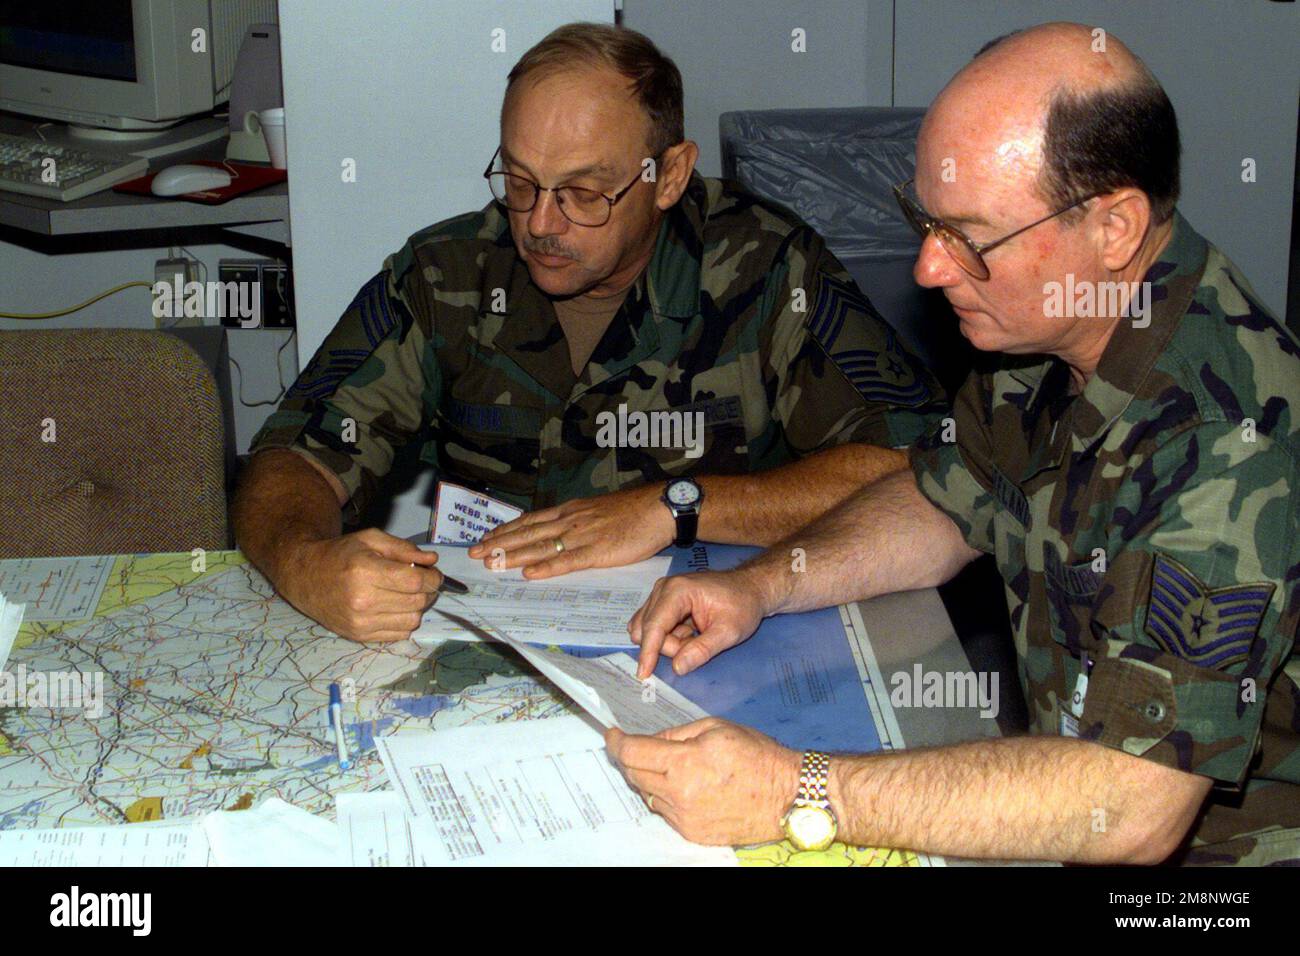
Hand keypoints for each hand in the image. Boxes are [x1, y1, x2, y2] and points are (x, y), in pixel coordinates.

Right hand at [275, 528, 443, 642]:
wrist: (305, 577)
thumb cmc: (340, 555)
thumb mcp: (370, 539)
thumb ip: (403, 548)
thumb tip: (432, 561)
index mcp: (366, 572)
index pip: (415, 582)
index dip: (433, 578)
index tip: (434, 574)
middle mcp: (363, 600)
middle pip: (416, 602)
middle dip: (427, 592)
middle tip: (421, 583)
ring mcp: (360, 622)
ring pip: (411, 621)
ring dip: (417, 608)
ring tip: (407, 595)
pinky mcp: (359, 636)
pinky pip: (399, 634)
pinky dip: (404, 621)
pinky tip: (395, 608)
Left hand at [468, 484, 673, 578]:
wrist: (658, 508)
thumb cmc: (633, 512)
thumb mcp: (598, 510)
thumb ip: (578, 521)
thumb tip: (561, 531)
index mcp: (570, 511)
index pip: (530, 520)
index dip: (507, 530)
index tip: (486, 537)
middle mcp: (570, 521)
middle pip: (528, 533)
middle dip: (499, 543)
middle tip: (474, 553)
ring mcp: (582, 535)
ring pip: (541, 546)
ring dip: (514, 556)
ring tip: (492, 564)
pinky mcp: (597, 551)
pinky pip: (567, 560)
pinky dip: (546, 567)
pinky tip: (529, 573)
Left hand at [605, 718, 800, 845]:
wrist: (787, 796)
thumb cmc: (757, 756)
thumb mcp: (716, 728)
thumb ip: (678, 734)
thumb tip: (652, 741)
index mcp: (685, 762)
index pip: (634, 753)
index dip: (617, 742)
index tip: (611, 734)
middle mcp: (680, 794)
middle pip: (634, 775)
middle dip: (628, 758)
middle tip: (631, 746)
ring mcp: (685, 818)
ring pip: (648, 795)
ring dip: (647, 778)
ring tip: (665, 766)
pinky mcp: (692, 833)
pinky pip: (666, 812)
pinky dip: (666, 797)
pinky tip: (683, 786)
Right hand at [629, 568, 770, 677]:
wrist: (749, 589)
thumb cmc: (742, 606)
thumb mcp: (729, 632)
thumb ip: (703, 650)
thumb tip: (678, 667)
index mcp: (677, 590)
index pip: (654, 625)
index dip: (648, 652)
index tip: (644, 675)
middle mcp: (663, 588)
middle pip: (649, 629)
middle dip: (669, 646)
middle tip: (698, 644)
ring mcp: (660, 593)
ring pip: (649, 630)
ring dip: (670, 642)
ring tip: (696, 636)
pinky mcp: (661, 601)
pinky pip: (654, 627)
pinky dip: (670, 637)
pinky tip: (689, 633)